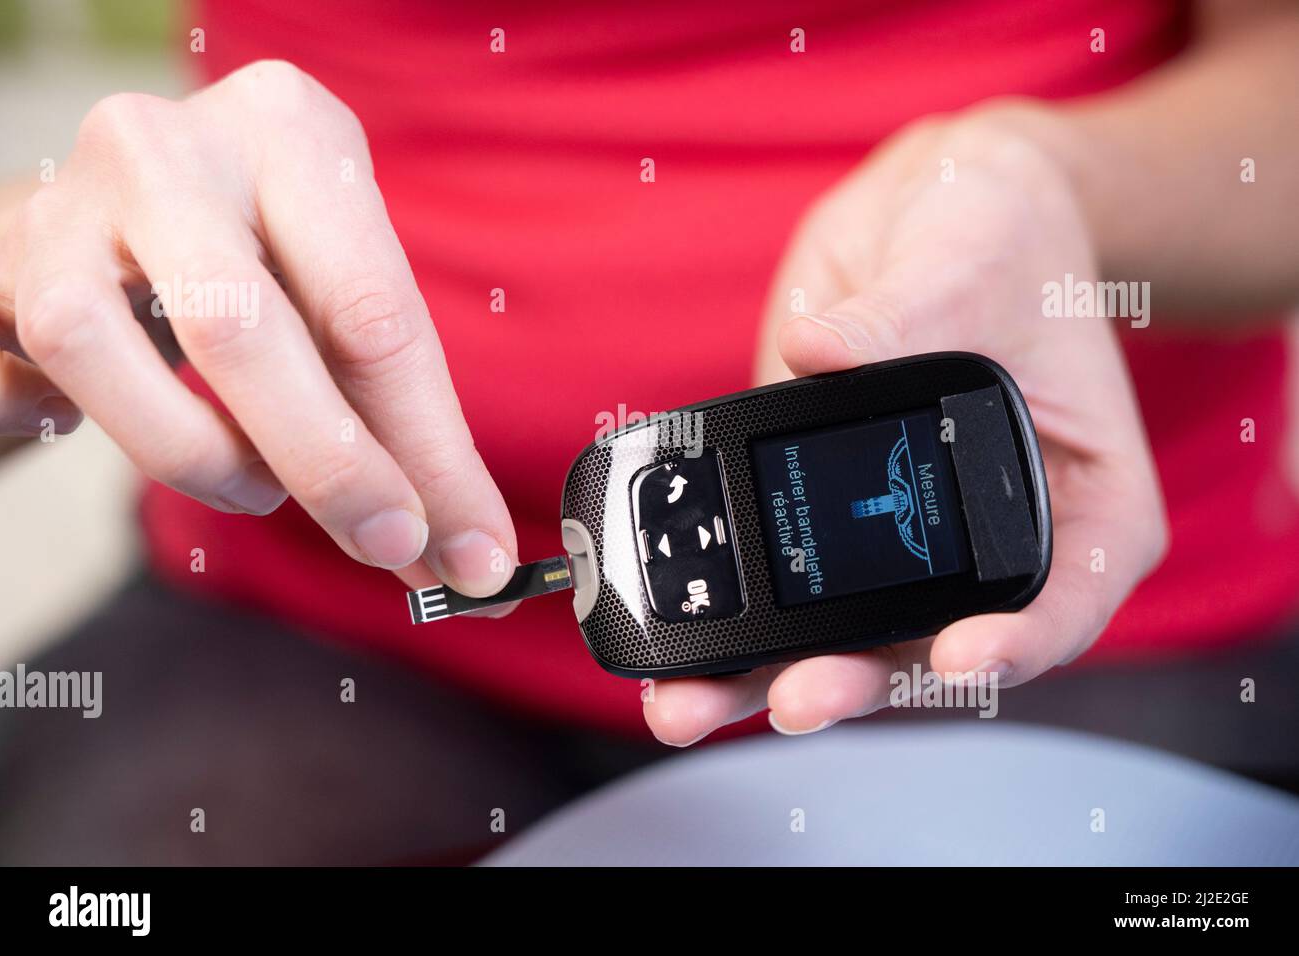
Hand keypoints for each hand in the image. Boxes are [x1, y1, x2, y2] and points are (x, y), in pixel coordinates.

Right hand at [0, 60, 514, 596]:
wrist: (98, 229)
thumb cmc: (248, 267)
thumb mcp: (330, 305)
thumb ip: (390, 414)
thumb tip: (462, 544)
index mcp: (294, 132)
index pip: (379, 318)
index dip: (433, 455)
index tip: (479, 553)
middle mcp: (184, 142)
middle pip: (260, 327)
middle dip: (340, 470)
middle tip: (394, 548)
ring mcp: (85, 194)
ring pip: (147, 353)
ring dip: (230, 463)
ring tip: (268, 488)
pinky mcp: (16, 257)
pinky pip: (71, 373)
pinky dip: (163, 447)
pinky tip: (208, 461)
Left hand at [644, 106, 1167, 744]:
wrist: (932, 213)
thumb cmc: (995, 236)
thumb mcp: (967, 262)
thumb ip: (899, 316)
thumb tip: (816, 349)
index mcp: (1076, 502)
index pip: (1061, 602)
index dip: (1016, 646)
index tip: (959, 657)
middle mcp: (987, 542)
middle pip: (930, 647)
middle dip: (855, 681)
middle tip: (793, 702)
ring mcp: (900, 539)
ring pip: (844, 639)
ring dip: (766, 677)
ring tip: (688, 707)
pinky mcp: (822, 515)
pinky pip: (783, 584)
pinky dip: (731, 623)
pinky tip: (675, 646)